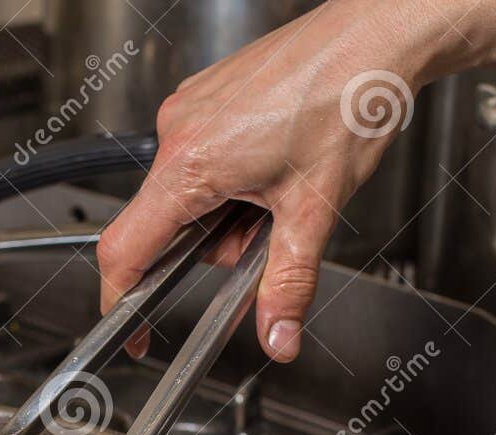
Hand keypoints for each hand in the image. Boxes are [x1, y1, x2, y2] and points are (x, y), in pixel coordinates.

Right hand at [96, 0, 434, 360]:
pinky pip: (199, 159)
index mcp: (190, 164)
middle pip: (165, 226)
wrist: (376, 36)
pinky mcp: (203, 96)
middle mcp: (177, 131)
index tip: (127, 331)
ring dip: (228, 210)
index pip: (125, 250)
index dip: (119, 299)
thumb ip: (288, 284)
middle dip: (214, 244)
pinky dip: (232, 178)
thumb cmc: (350, 97)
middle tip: (270, 230)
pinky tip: (274, 161)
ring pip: (186, 195)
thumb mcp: (316, 209)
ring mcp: (187, 109)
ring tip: (281, 185)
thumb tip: (276, 337)